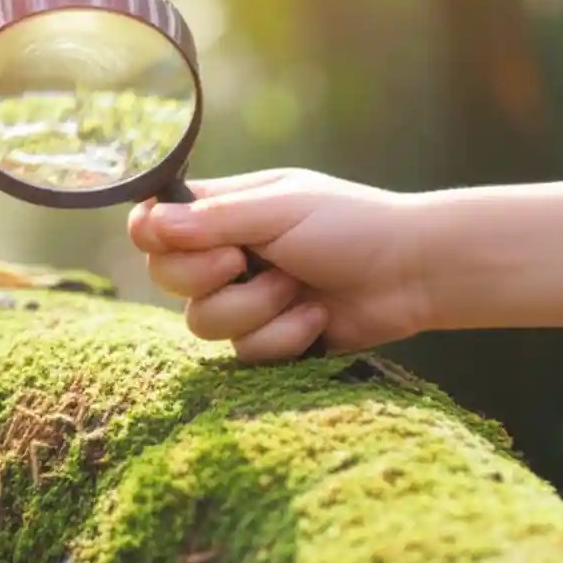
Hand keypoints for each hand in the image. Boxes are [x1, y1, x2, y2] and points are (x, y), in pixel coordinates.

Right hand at [128, 169, 430, 362]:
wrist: (413, 274)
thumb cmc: (353, 225)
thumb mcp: (282, 210)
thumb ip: (215, 219)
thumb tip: (150, 224)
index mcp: (223, 211)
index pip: (153, 225)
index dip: (153, 235)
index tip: (175, 238)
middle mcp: (225, 255)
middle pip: (165, 277)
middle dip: (206, 276)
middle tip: (245, 262)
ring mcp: (245, 299)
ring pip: (202, 322)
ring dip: (256, 308)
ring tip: (300, 288)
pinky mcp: (268, 339)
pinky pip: (245, 352)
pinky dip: (284, 335)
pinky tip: (317, 316)